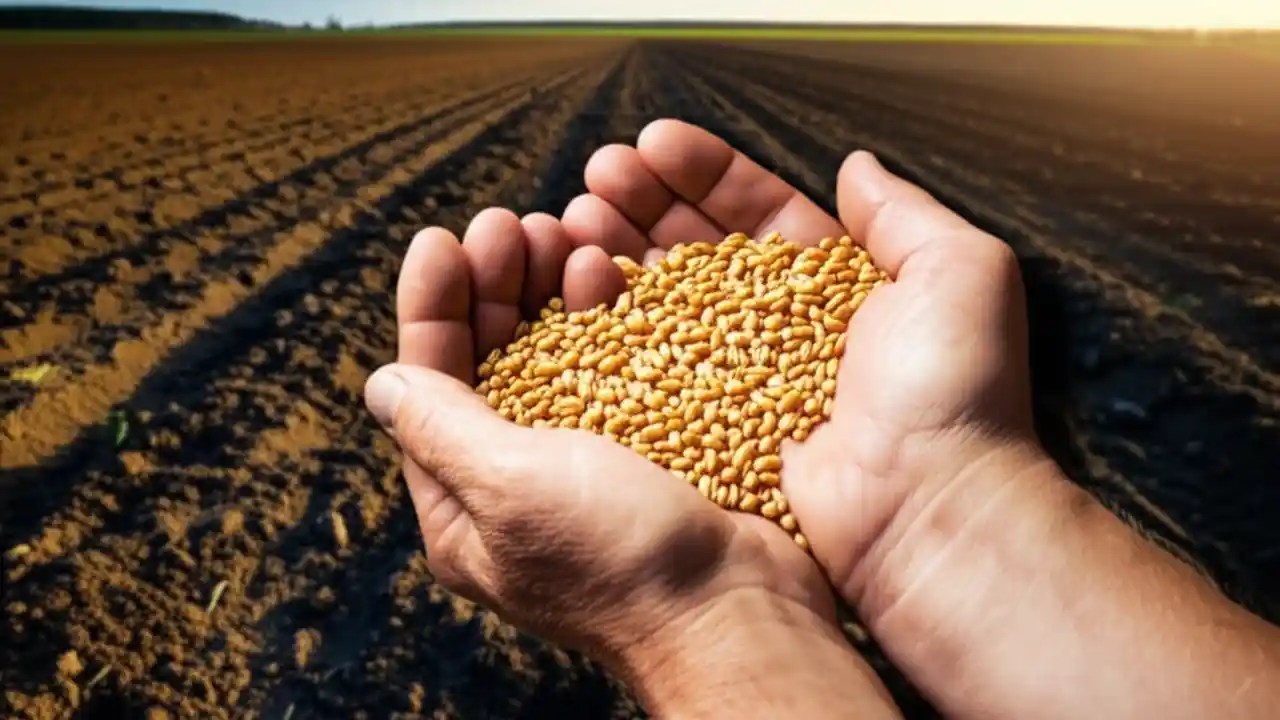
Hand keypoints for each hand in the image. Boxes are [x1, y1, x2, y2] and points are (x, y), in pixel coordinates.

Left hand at [366, 209, 899, 717]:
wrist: (740, 611)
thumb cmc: (619, 560)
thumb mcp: (509, 486)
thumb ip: (440, 429)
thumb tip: (382, 386)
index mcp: (467, 508)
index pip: (428, 389)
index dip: (432, 309)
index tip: (443, 240)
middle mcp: (521, 485)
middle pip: (490, 363)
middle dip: (495, 287)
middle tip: (511, 222)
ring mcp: (589, 466)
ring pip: (556, 355)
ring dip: (552, 291)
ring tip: (566, 234)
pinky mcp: (649, 448)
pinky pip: (616, 365)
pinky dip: (610, 316)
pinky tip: (617, 272)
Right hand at [562, 119, 1037, 609]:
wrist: (928, 507)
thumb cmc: (951, 389)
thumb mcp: (959, 271)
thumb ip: (903, 213)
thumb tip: (854, 163)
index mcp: (836, 287)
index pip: (758, 215)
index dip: (704, 176)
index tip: (652, 142)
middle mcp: (783, 331)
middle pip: (699, 254)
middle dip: (647, 207)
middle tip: (599, 174)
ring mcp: (741, 383)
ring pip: (665, 306)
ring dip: (618, 256)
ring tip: (576, 219)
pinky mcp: (710, 431)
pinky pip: (653, 372)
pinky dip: (612, 329)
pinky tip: (578, 288)